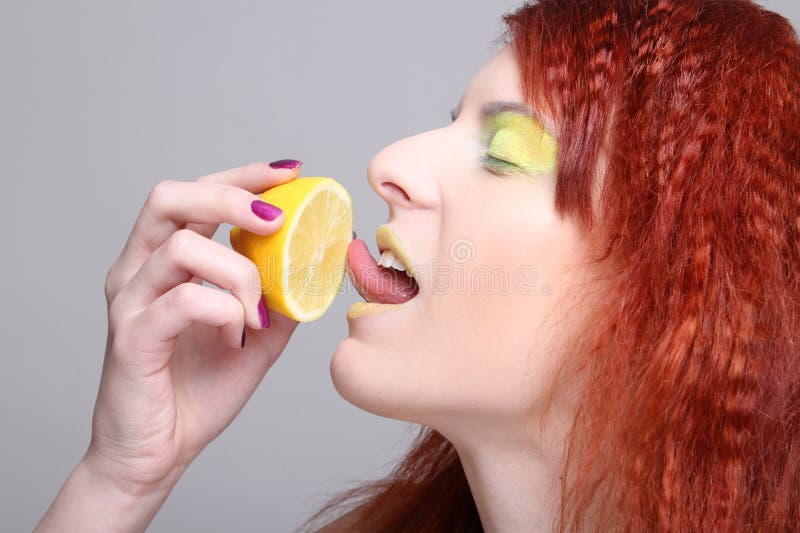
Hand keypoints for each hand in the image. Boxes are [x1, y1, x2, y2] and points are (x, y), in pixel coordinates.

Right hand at [89, 161, 300, 492]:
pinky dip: (223, 311)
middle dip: (231, 195)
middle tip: (275, 219)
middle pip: (170, 197)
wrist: (158, 452)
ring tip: (255, 312)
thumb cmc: (198, 390)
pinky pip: (184, 300)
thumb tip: (321, 266)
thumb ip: (279, 298)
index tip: (290, 173)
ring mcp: (131, 301)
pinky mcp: (132, 335)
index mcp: (164, 262)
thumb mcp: (256, 336)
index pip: (196, 194)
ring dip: (237, 273)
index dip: (242, 175)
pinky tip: (234, 336)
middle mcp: (139, 270)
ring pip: (183, 246)